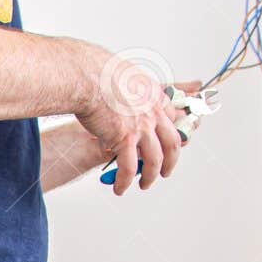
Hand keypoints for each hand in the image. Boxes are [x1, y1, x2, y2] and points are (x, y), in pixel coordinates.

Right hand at [73, 47, 196, 195]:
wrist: (88, 77)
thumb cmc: (99, 73)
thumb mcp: (127, 76)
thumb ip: (133, 90)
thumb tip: (125, 94)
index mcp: (155, 97)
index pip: (172, 118)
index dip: (172, 134)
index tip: (170, 144)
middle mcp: (153, 113)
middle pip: (172, 143)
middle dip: (170, 162)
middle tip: (165, 171)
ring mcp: (142, 127)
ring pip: (155, 160)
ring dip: (150, 176)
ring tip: (144, 184)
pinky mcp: (125, 139)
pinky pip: (129, 167)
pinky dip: (124, 181)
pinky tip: (120, 187)